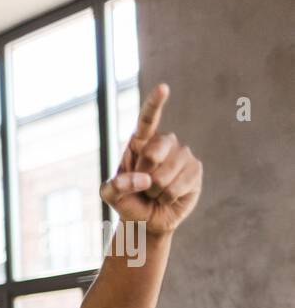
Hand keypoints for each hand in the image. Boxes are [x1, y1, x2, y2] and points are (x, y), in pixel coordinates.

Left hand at [99, 83, 202, 235]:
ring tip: (155, 192)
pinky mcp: (196, 170)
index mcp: (141, 142)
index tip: (163, 87)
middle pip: (153, 153)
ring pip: (165, 175)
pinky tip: (168, 196)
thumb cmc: (128, 200)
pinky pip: (179, 186)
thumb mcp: (111, 195)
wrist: (147, 219)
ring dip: (156, 191)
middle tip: (143, 184)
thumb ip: (115, 187)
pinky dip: (168, 197)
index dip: (155, 104)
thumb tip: (142, 180)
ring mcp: (182, 155)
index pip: (148, 119)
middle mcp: (164, 143)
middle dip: (143, 175)